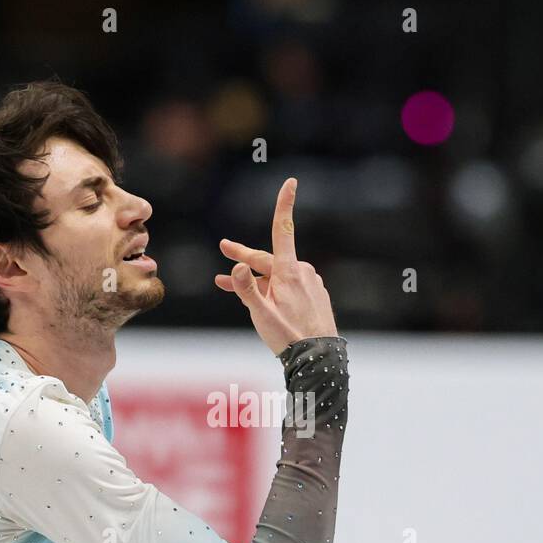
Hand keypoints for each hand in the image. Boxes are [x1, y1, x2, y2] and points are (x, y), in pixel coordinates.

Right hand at [214, 177, 337, 354]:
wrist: (319, 359)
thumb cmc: (289, 337)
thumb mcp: (261, 315)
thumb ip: (247, 289)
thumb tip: (236, 266)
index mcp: (289, 272)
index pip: (283, 230)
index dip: (284, 204)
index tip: (290, 182)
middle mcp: (303, 272)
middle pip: (268, 259)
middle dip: (243, 257)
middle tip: (223, 248)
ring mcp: (310, 284)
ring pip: (277, 275)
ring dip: (255, 278)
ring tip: (228, 284)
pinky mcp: (314, 295)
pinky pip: (288, 287)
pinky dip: (271, 288)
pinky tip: (260, 299)